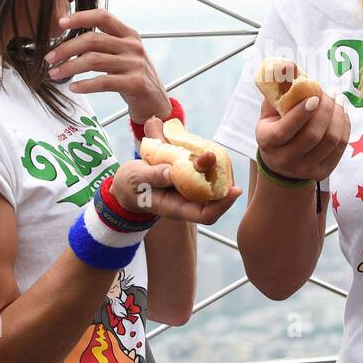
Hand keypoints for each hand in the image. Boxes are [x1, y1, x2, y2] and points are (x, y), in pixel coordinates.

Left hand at [45, 8, 169, 122]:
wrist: (155, 103)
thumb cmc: (133, 77)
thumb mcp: (124, 55)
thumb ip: (104, 45)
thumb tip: (69, 44)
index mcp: (128, 34)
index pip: (102, 17)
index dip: (80, 17)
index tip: (60, 22)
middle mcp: (133, 46)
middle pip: (93, 39)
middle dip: (66, 48)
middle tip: (49, 57)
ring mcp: (135, 64)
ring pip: (94, 60)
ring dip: (70, 67)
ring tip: (55, 74)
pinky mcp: (135, 83)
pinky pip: (103, 82)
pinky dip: (85, 85)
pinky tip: (73, 87)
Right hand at [109, 117, 241, 223]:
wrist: (127, 183)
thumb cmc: (130, 185)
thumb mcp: (136, 179)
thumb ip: (153, 174)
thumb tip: (172, 170)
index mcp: (175, 208)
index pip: (205, 215)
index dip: (223, 205)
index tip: (235, 190)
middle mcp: (187, 201)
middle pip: (215, 197)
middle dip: (223, 179)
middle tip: (221, 158)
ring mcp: (189, 189)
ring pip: (211, 181)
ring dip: (216, 167)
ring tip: (212, 152)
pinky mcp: (188, 175)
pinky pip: (203, 169)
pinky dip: (204, 158)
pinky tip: (202, 147)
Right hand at [255, 90, 349, 181]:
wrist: (280, 163)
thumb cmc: (275, 128)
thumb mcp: (269, 111)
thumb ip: (278, 92)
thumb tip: (290, 68)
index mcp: (268, 142)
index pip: (286, 129)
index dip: (302, 112)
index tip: (315, 96)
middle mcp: (285, 160)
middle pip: (313, 135)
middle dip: (325, 110)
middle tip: (329, 93)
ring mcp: (305, 169)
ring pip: (330, 140)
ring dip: (338, 115)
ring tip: (338, 99)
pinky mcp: (322, 172)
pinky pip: (340, 146)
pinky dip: (344, 125)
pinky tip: (342, 113)